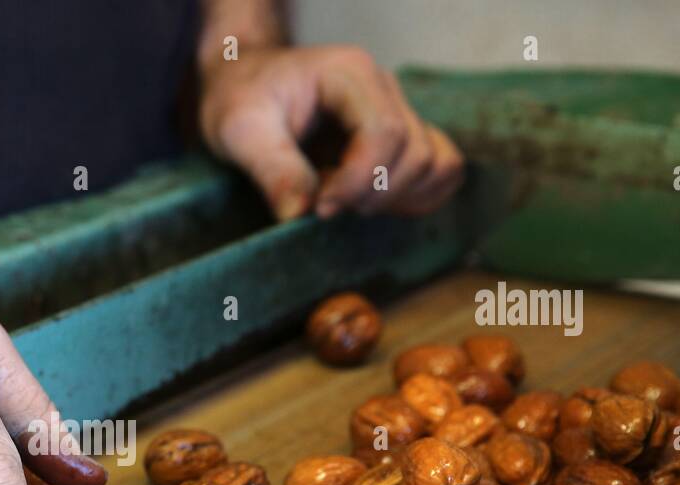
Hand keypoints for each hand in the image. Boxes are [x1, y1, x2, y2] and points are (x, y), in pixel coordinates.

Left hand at [199, 44, 463, 220]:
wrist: (244, 83)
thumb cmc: (240, 97)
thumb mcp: (240, 129)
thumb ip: (272, 168)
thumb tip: (299, 215)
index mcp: (351, 75)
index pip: (385, 132)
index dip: (359, 181)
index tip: (320, 209)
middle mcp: (385, 90)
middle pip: (416, 153)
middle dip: (373, 194)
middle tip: (324, 206)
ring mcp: (398, 113)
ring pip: (436, 164)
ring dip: (396, 199)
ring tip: (345, 203)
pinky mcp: (399, 141)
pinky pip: (439, 171)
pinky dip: (414, 199)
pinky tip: (366, 204)